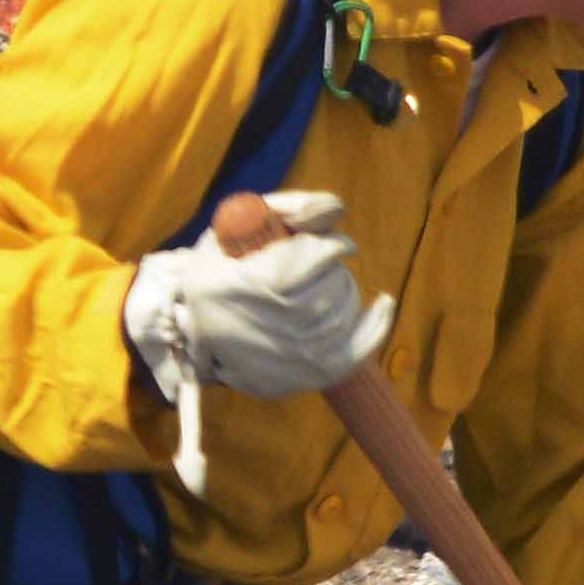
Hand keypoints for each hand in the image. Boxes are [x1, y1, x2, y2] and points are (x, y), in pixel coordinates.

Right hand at [120, 192, 387, 492]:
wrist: (201, 338)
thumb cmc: (222, 272)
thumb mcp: (235, 231)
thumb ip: (286, 209)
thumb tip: (335, 208)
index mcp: (240, 287)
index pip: (310, 258)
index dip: (328, 246)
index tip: (330, 244)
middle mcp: (266, 328)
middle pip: (330, 285)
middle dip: (332, 268)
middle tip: (320, 266)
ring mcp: (292, 358)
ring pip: (346, 309)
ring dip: (344, 290)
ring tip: (323, 287)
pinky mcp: (312, 376)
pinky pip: (363, 346)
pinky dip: (377, 321)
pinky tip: (382, 303)